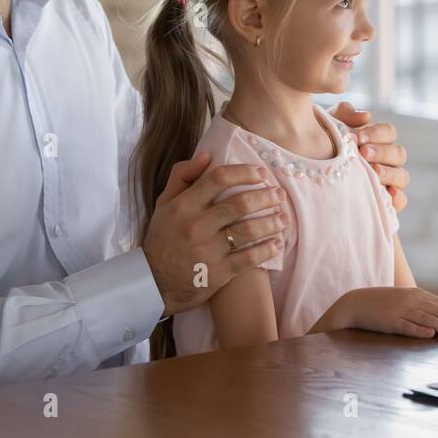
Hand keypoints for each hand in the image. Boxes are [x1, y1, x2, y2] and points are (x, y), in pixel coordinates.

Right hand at [142, 152, 287, 315]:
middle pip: (241, 203)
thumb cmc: (163, 238)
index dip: (244, 172)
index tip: (260, 173)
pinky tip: (277, 242)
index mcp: (184, 206)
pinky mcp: (219, 273)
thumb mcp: (164, 204)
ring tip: (284, 217)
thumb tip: (206, 154)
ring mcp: (208, 250)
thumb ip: (182, 176)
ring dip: (273, 221)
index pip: (218, 178)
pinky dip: (268, 249)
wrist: (153, 283)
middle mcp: (196, 226)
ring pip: (249, 230)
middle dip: (266, 196)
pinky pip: (250, 258)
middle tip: (279, 194)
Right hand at [322, 286, 437, 338]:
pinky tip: (429, 335)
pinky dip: (418, 330)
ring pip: (427, 319)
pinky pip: (406, 326)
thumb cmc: (384, 304)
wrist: (357, 303)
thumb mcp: (406, 301)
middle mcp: (412, 301)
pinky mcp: (390, 321)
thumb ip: (423, 307)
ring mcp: (401, 310)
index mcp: (418, 295)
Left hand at [331, 101, 409, 211]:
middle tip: (363, 153)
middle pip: (399, 153)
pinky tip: (386, 194)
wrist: (309, 176)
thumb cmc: (321, 147)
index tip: (357, 137)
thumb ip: (344, 114)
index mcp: (377, 140)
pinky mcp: (385, 202)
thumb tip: (365, 116)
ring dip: (390, 173)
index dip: (377, 133)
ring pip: (402, 176)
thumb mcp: (328, 126)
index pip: (389, 132)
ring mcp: (388, 181)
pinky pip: (401, 200)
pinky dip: (397, 197)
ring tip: (374, 172)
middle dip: (382, 152)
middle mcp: (386, 160)